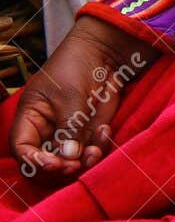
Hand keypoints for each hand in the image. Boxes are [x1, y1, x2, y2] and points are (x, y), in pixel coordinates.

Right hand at [10, 15, 156, 180]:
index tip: (54, 163)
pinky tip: (105, 132)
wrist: (105, 53)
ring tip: (95, 151)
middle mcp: (46, 130)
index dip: (34, 161)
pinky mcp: (88, 134)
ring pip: (69, 162)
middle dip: (59, 168)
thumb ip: (69, 127)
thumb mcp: (70, 95)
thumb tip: (68, 156)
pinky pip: (90, 153)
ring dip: (83, 162)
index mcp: (31, 117)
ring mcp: (68, 133)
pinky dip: (98, 150)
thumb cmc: (77, 66)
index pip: (21, 148)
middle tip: (75, 164)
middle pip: (43, 162)